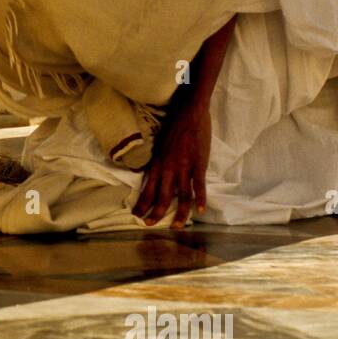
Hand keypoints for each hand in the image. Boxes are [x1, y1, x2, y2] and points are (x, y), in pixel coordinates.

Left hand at [132, 99, 210, 228]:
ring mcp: (185, 166)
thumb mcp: (159, 145)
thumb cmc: (173, 126)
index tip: (137, 216)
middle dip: (155, 213)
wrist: (189, 112)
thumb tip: (155, 175)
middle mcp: (169, 168)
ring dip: (179, 213)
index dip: (142, 204)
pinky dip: (200, 199)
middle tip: (150, 226)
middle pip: (162, 196)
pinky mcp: (199, 163)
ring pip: (181, 195)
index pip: (148, 189)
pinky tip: (199, 211)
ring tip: (176, 226)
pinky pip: (199, 185)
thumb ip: (159, 162)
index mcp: (158, 163)